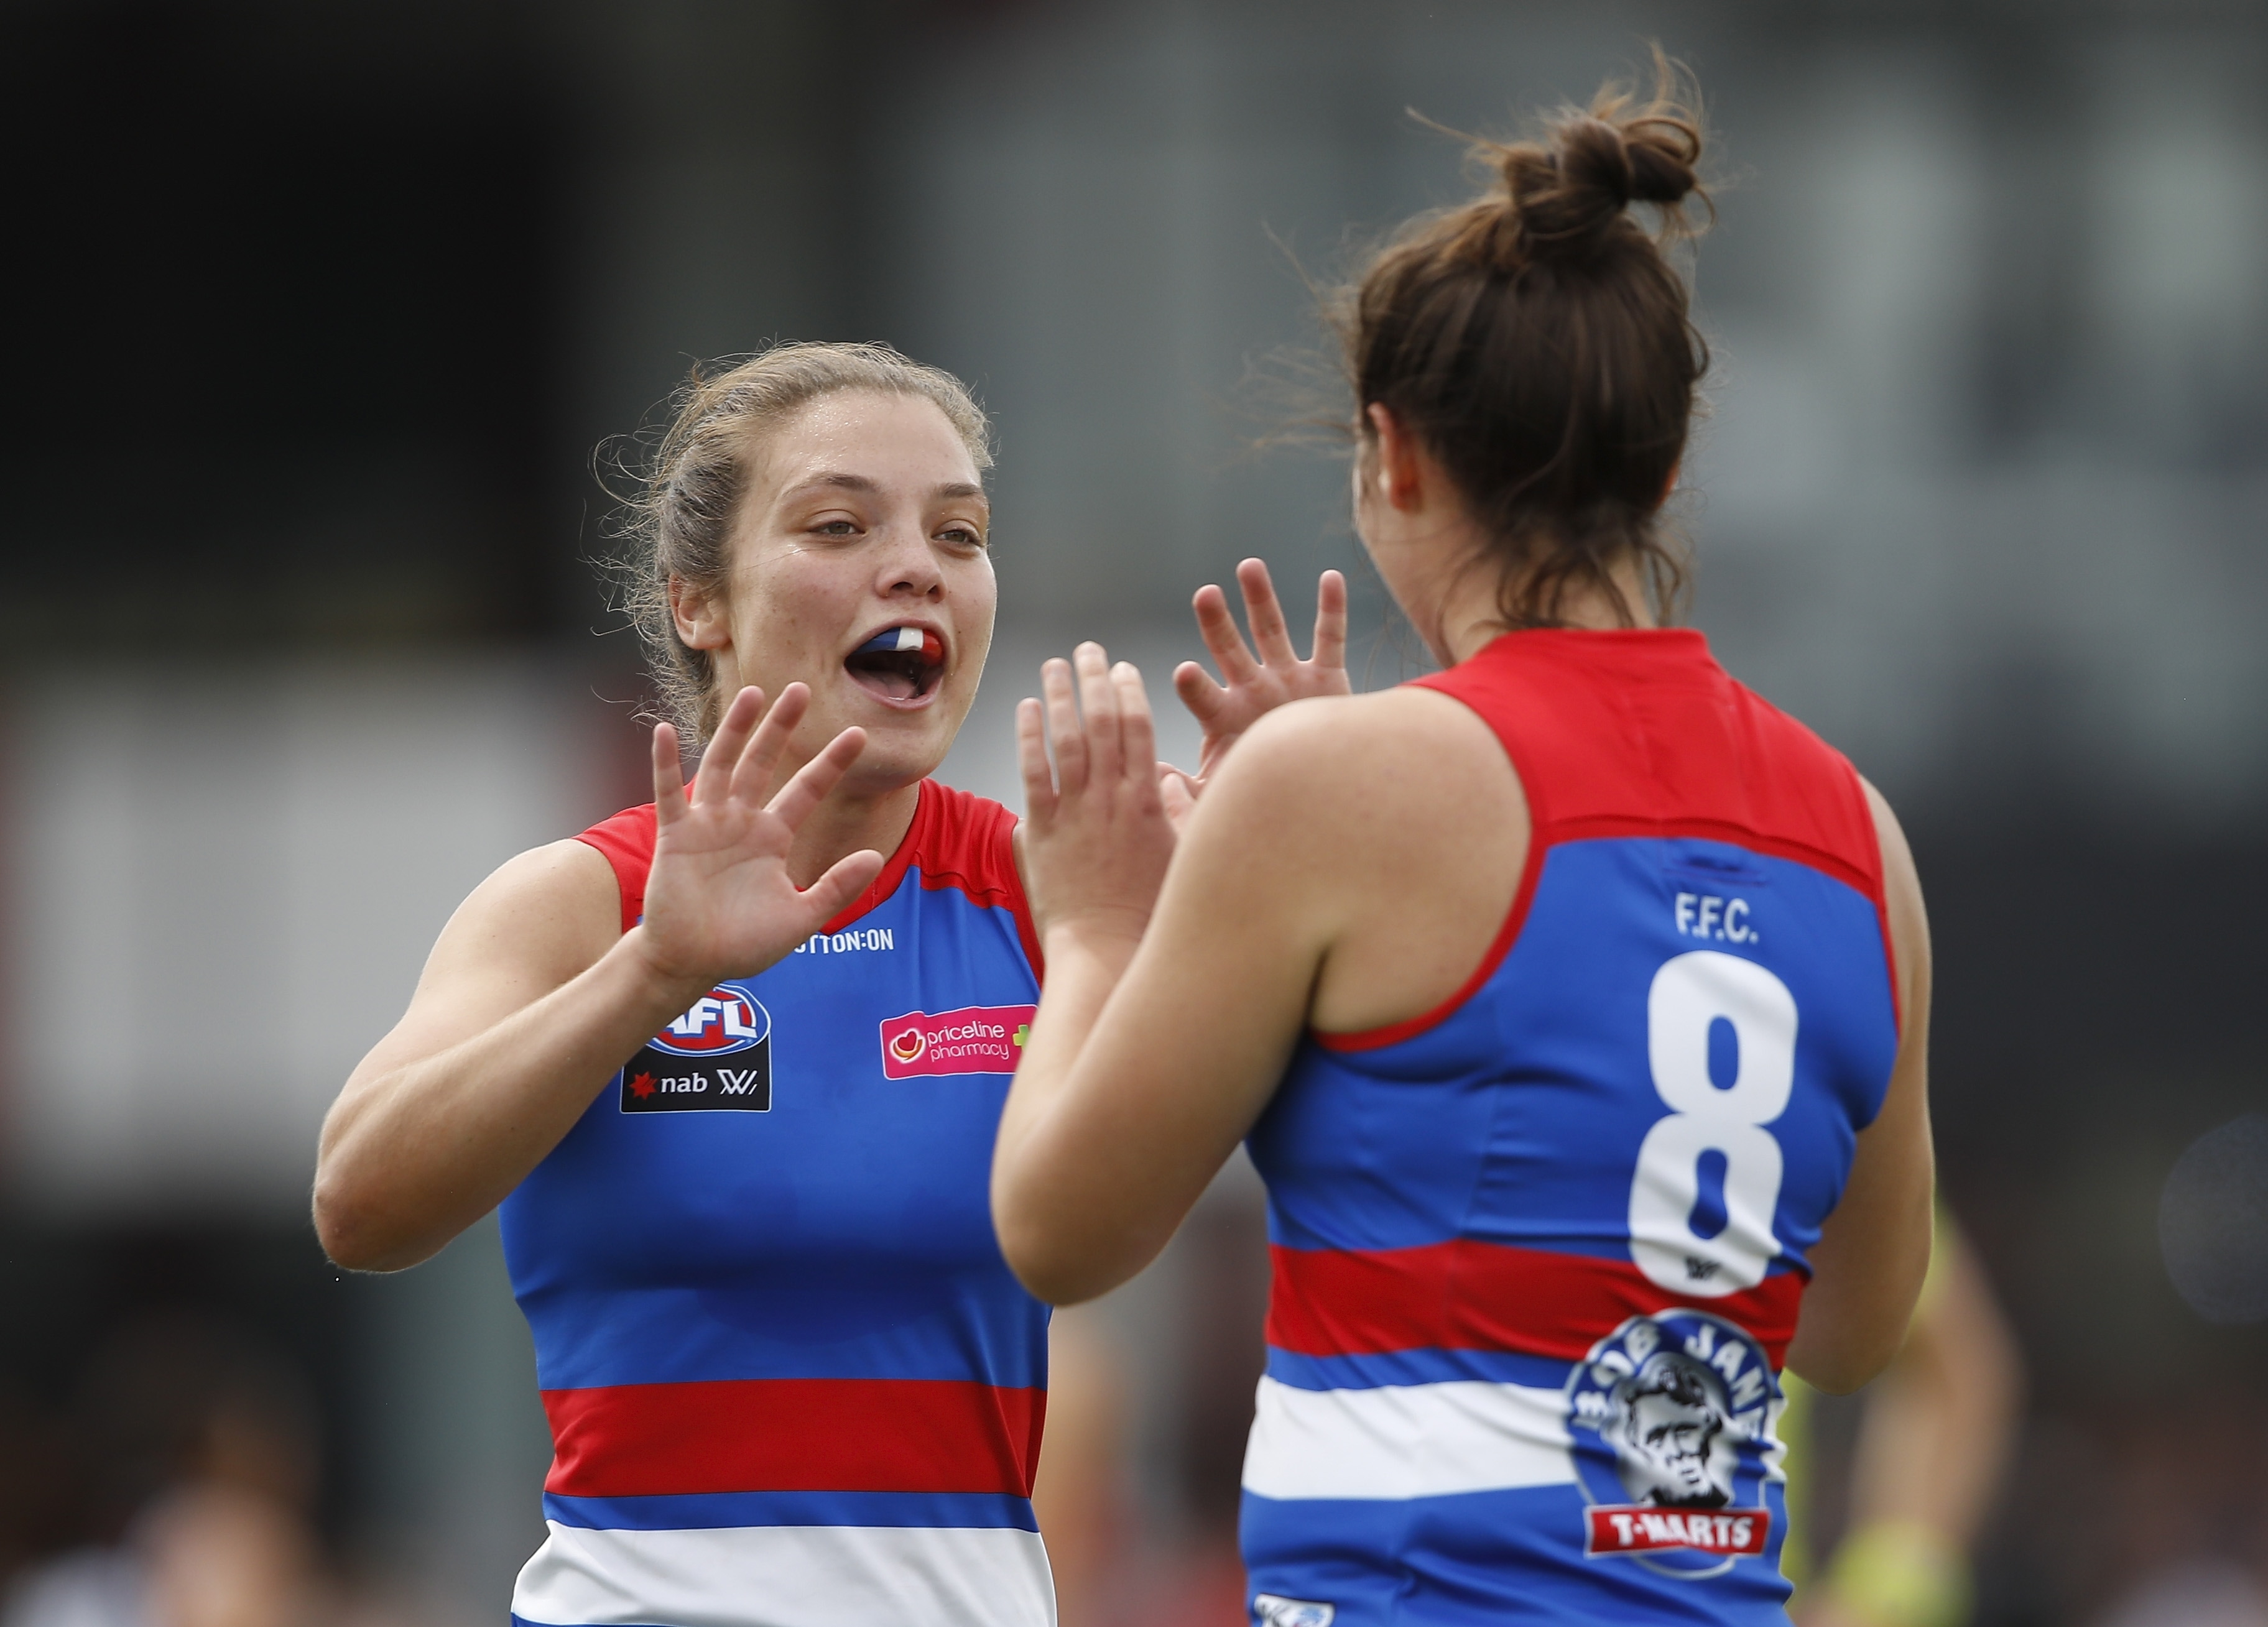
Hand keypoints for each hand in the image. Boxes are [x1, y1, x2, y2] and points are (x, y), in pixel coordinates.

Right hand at [637, 685, 883, 987]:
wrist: (693, 964)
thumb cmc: (743, 944)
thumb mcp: (801, 918)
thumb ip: (837, 888)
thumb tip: (876, 857)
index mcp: (773, 837)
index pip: (807, 789)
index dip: (830, 762)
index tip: (858, 734)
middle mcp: (742, 822)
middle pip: (764, 762)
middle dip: (780, 727)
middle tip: (801, 689)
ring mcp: (707, 825)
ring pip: (723, 765)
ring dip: (735, 730)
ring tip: (753, 693)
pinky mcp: (675, 836)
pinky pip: (668, 793)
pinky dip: (664, 763)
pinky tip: (664, 731)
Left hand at [1019, 644, 1177, 945]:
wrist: (1104, 948)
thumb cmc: (1148, 912)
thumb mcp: (1182, 858)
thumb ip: (1181, 814)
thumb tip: (1172, 778)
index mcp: (1147, 801)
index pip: (1139, 729)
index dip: (1130, 692)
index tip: (1124, 668)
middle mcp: (1109, 797)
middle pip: (1102, 722)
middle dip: (1095, 679)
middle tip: (1089, 650)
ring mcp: (1073, 811)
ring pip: (1066, 738)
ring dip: (1060, 695)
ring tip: (1056, 665)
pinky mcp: (1043, 829)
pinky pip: (1033, 771)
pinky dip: (1030, 735)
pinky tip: (1026, 707)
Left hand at [1172, 560, 1348, 790]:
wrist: (1314, 791)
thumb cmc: (1261, 794)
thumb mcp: (1223, 797)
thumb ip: (1190, 793)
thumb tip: (1153, 775)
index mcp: (1224, 718)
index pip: (1204, 699)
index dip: (1195, 687)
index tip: (1184, 672)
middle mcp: (1252, 690)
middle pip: (1230, 649)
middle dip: (1218, 623)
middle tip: (1204, 594)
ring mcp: (1287, 679)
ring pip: (1271, 631)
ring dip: (1260, 599)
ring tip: (1248, 567)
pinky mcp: (1325, 677)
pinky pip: (1329, 638)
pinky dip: (1331, 608)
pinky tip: (1329, 577)